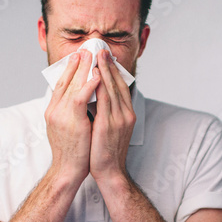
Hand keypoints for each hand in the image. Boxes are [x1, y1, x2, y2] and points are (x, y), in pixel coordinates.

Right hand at [45, 49, 101, 187]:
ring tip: (93, 55)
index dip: (69, 69)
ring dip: (84, 68)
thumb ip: (72, 112)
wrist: (68, 170)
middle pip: (65, 80)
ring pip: (73, 85)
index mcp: (52, 111)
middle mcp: (54, 110)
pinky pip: (80, 97)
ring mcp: (61, 115)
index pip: (61, 84)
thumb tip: (83, 100)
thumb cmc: (72, 152)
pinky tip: (97, 75)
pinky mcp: (72, 120)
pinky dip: (89, 84)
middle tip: (85, 49)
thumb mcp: (68, 127)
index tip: (77, 57)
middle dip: (76, 63)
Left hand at [89, 49, 135, 184]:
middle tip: (102, 49)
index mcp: (127, 114)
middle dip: (109, 65)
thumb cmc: (106, 152)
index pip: (121, 87)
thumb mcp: (110, 129)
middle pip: (118, 84)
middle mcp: (126, 114)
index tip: (107, 57)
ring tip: (97, 55)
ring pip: (111, 88)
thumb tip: (98, 98)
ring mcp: (118, 119)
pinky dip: (99, 86)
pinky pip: (104, 100)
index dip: (114, 71)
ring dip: (103, 70)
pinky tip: (93, 75)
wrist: (110, 172)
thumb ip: (107, 112)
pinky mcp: (108, 125)